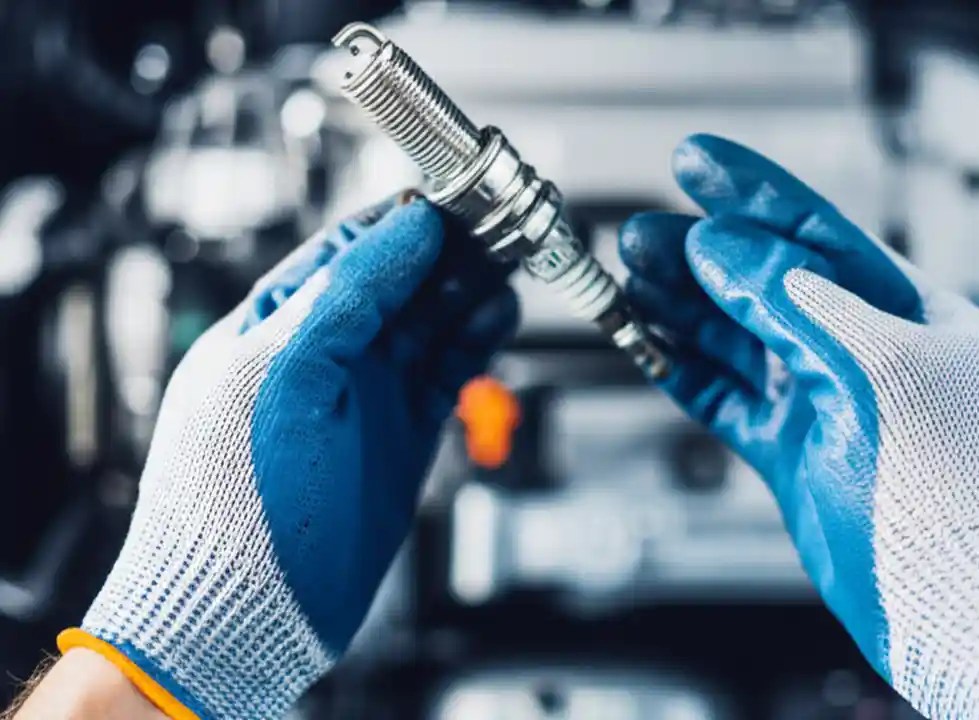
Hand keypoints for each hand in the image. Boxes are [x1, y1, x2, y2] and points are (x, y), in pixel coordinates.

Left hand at [63, 195, 516, 718]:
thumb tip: (405, 228)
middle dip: (450, 249)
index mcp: (279, 323)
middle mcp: (326, 352)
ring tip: (508, 265)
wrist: (249, 608)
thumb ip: (346, 295)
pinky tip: (499, 315)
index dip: (405, 220)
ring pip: (432, 319)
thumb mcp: (282, 373)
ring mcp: (368, 393)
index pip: (350, 247)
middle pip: (402, 277)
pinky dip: (477, 340)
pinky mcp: (405, 433)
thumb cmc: (230, 497)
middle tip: (499, 226)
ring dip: (470, 289)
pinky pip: (449, 369)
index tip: (455, 199)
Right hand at [620, 135, 978, 719]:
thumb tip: (730, 248)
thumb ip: (799, 303)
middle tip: (643, 230)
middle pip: (768, 284)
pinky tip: (653, 345)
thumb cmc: (963, 490)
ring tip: (632, 276)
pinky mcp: (800, 455)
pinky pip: (730, 399)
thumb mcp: (880, 369)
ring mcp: (831, 405)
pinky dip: (687, 372)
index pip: (820, 235)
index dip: (754, 195)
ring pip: (742, 341)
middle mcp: (869, 352)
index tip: (699, 163)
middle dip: (703, 254)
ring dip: (685, 308)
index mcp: (912, 314)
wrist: (971, 606)